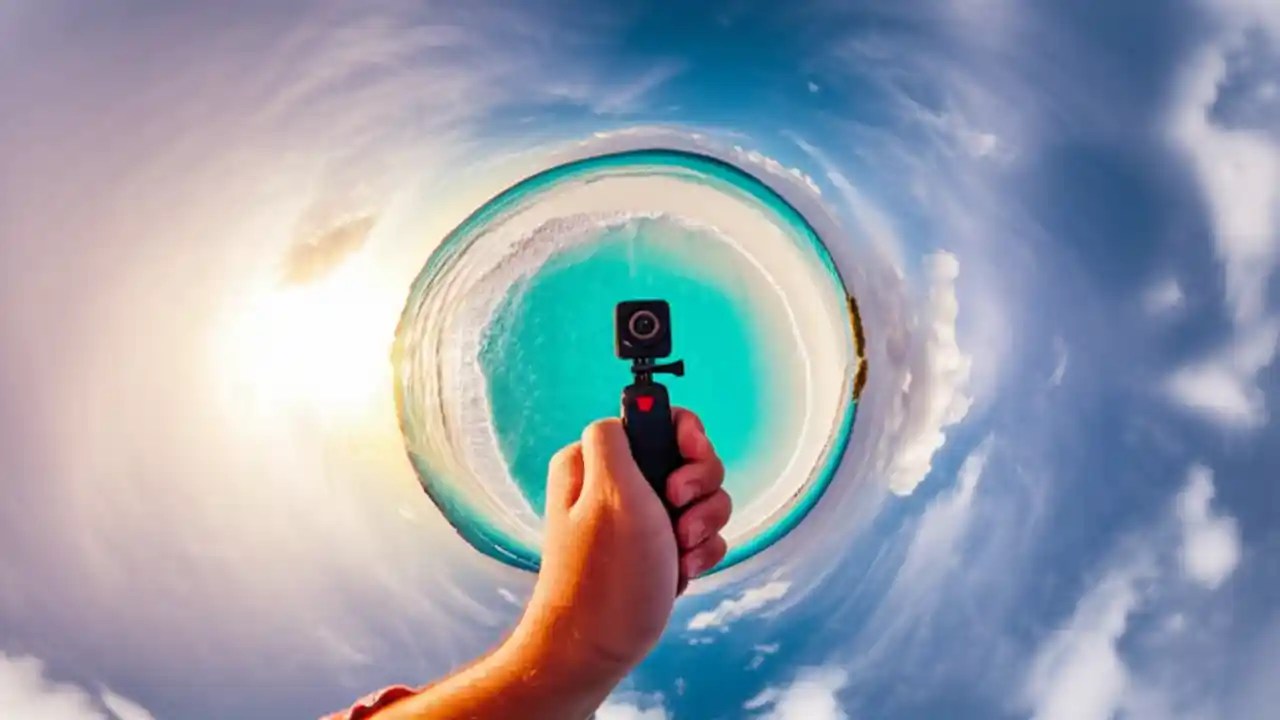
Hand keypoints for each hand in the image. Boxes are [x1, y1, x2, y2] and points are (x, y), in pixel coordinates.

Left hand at [520, 409, 730, 679]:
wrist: (597, 648)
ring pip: (702, 498)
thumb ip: (617, 437)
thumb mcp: (610, 492)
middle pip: (690, 459)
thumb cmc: (605, 576)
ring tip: (682, 553)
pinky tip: (683, 572)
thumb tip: (627, 408)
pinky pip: (699, 533)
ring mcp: (640, 517)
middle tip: (681, 516)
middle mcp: (616, 482)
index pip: (660, 419)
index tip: (689, 470)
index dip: (689, 440)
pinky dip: (700, 552)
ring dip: (704, 526)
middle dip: (701, 491)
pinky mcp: (657, 547)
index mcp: (597, 460)